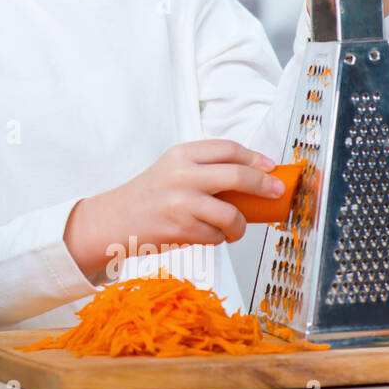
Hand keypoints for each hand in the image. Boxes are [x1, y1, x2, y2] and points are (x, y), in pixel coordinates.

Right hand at [64, 139, 280, 283]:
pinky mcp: (180, 229)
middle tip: (275, 191)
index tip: (269, 167)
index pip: (228, 149)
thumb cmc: (148, 197)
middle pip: (238, 174)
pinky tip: (206, 235)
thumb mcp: (173, 171)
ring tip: (234, 229)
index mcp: (181, 154)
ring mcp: (181, 202)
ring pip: (232, 214)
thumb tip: (254, 178)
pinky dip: (218, 239)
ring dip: (240, 226)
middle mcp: (181, 174)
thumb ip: (206, 170)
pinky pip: (217, 236)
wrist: (113, 221)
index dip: (255, 157)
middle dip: (264, 185)